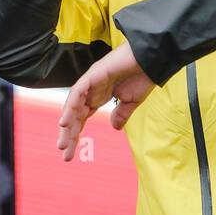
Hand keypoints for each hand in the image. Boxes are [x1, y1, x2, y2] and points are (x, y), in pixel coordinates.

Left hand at [57, 44, 154, 160]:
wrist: (152, 60)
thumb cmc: (143, 76)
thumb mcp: (131, 102)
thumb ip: (121, 114)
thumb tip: (114, 127)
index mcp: (98, 97)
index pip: (81, 118)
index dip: (75, 135)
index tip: (70, 153)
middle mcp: (90, 90)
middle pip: (74, 115)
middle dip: (69, 135)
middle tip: (64, 154)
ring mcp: (90, 82)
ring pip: (73, 106)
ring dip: (67, 125)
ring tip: (63, 144)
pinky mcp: (93, 75)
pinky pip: (77, 93)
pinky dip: (70, 108)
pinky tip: (65, 123)